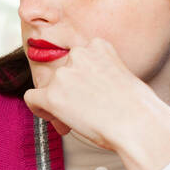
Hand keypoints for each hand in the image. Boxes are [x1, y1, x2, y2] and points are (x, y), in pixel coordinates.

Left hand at [22, 37, 160, 149]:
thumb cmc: (138, 107)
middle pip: (61, 72)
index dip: (78, 77)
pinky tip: (55, 118)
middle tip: (82, 108)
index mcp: (98, 45)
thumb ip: (99, 72)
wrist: (138, 124)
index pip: (75, 58)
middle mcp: (78, 55)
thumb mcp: (122, 75)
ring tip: (75, 117)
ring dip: (57, 102)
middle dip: (68, 90)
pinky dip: (39, 110)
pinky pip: (31, 98)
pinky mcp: (52, 95)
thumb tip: (85, 88)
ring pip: (47, 86)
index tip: (86, 92)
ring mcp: (63, 74)